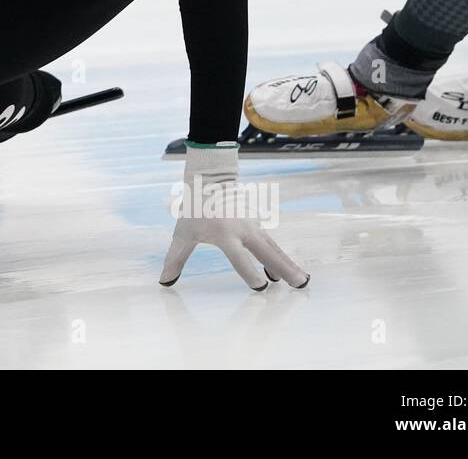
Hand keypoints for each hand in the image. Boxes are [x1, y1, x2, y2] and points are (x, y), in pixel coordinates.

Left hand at [160, 142, 308, 290]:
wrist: (210, 180)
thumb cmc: (194, 209)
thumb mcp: (182, 233)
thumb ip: (175, 259)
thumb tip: (164, 282)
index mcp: (224, 233)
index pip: (238, 256)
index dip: (249, 272)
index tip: (260, 287)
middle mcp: (242, 230)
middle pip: (266, 252)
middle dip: (283, 269)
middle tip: (299, 286)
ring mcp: (252, 227)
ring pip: (274, 249)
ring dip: (289, 264)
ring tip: (303, 281)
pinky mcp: (257, 226)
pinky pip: (271, 245)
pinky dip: (281, 258)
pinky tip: (288, 273)